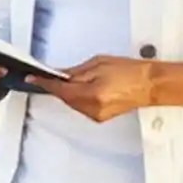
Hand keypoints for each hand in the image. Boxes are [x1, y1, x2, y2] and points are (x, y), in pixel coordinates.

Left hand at [27, 55, 154, 122]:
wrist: (150, 84)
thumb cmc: (130, 71)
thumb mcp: (98, 64)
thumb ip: (75, 71)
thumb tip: (59, 74)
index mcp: (91, 94)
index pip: (60, 89)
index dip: (44, 83)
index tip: (32, 78)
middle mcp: (93, 109)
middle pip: (65, 98)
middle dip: (58, 86)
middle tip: (53, 74)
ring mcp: (97, 115)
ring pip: (72, 103)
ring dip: (69, 92)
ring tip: (77, 78)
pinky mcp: (100, 117)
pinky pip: (81, 107)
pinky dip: (78, 97)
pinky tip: (83, 88)